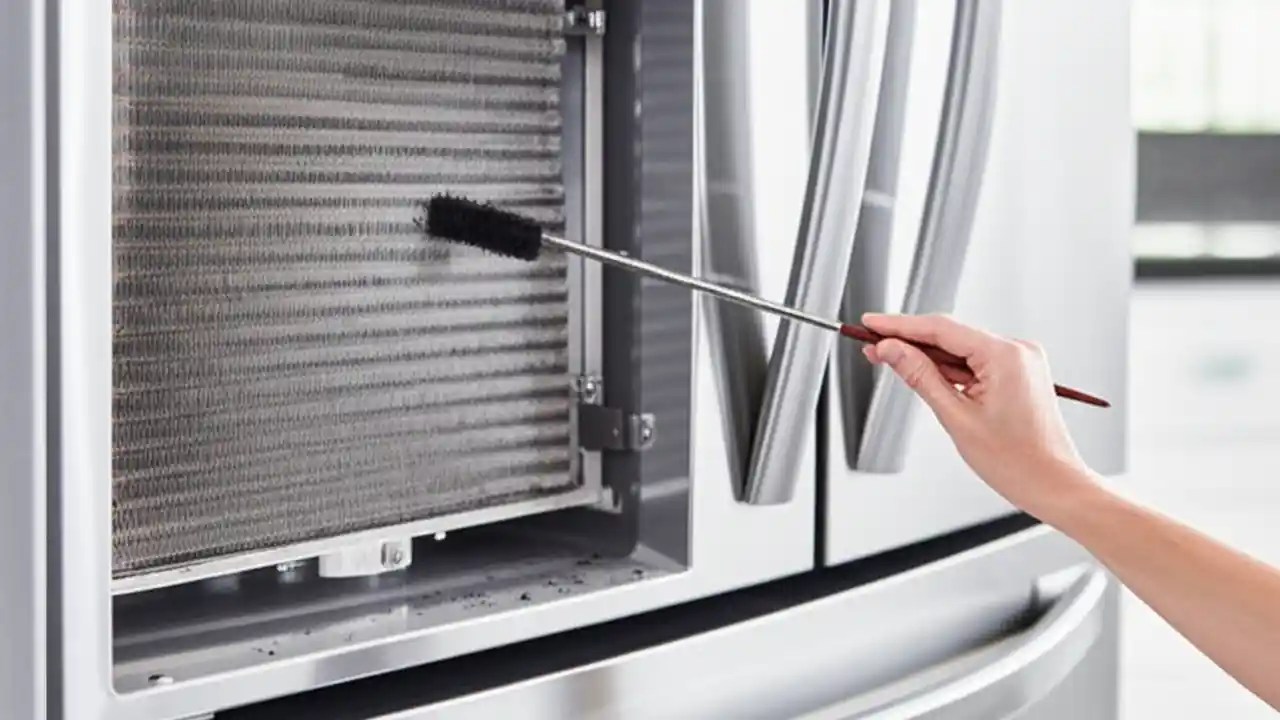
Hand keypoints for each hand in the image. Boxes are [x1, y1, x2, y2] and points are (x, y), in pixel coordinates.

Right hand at [860, 312, 1096, 522]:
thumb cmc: (1017, 461)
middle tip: (872, 346)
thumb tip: (891, 350)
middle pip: (950, 335)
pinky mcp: (1020, 372)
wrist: (1055, 484)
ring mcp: (1021, 360)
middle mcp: (1017, 349)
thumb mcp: (956, 417)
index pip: (940, 328)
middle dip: (909, 341)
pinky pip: (977, 361)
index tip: (870, 324)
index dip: (899, 325)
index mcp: (1005, 355)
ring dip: (928, 357)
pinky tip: (926, 375)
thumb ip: (920, 376)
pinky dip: (951, 369)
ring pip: (962, 349)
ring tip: (891, 361)